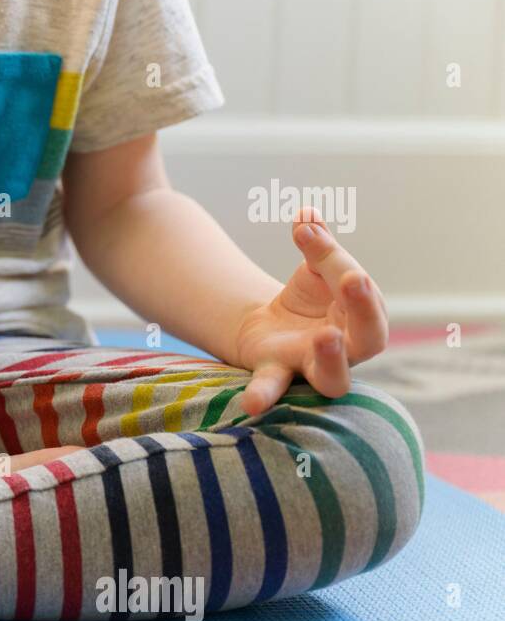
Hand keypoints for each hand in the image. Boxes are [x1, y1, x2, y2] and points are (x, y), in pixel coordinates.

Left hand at [233, 207, 387, 414]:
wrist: (271, 323)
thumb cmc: (310, 295)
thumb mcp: (315, 265)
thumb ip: (315, 241)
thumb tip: (307, 215)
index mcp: (365, 317)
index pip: (363, 293)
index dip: (343, 264)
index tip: (313, 235)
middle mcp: (348, 349)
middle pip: (369, 339)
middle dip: (364, 311)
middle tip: (352, 280)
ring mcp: (312, 366)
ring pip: (333, 378)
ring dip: (332, 358)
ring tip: (325, 337)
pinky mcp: (275, 371)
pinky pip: (272, 387)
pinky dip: (264, 395)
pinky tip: (251, 405)